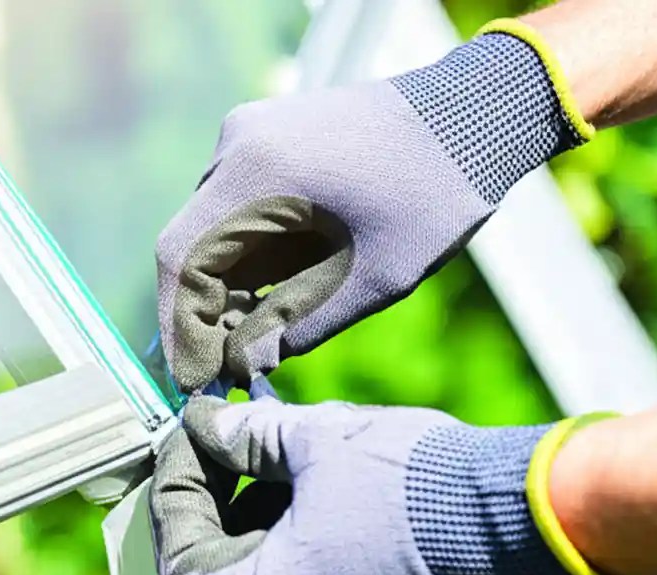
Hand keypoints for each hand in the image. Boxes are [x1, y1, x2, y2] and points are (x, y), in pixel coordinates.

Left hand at [148, 396, 625, 574]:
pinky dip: (318, 546)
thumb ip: (246, 436)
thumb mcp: (316, 442)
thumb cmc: (412, 484)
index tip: (188, 444)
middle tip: (236, 440)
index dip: (175, 498)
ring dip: (276, 520)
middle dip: (228, 501)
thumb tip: (207, 425)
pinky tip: (337, 491)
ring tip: (296, 455)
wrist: (522, 520)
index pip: (182, 566)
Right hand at [155, 24, 591, 392]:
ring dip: (229, 286)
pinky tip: (276, 294)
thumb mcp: (374, 278)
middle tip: (231, 371)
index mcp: (255, 173)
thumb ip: (301, 325)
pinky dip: (250, 255)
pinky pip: (239, 206)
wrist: (476, 113)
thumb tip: (243, 367)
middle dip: (206, 312)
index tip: (194, 379)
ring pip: (215, 228)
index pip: (182, 259)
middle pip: (194, 244)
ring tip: (258, 340)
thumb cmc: (434, 196)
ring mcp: (251, 134)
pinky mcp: (270, 136)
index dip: (180, 327)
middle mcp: (237, 145)